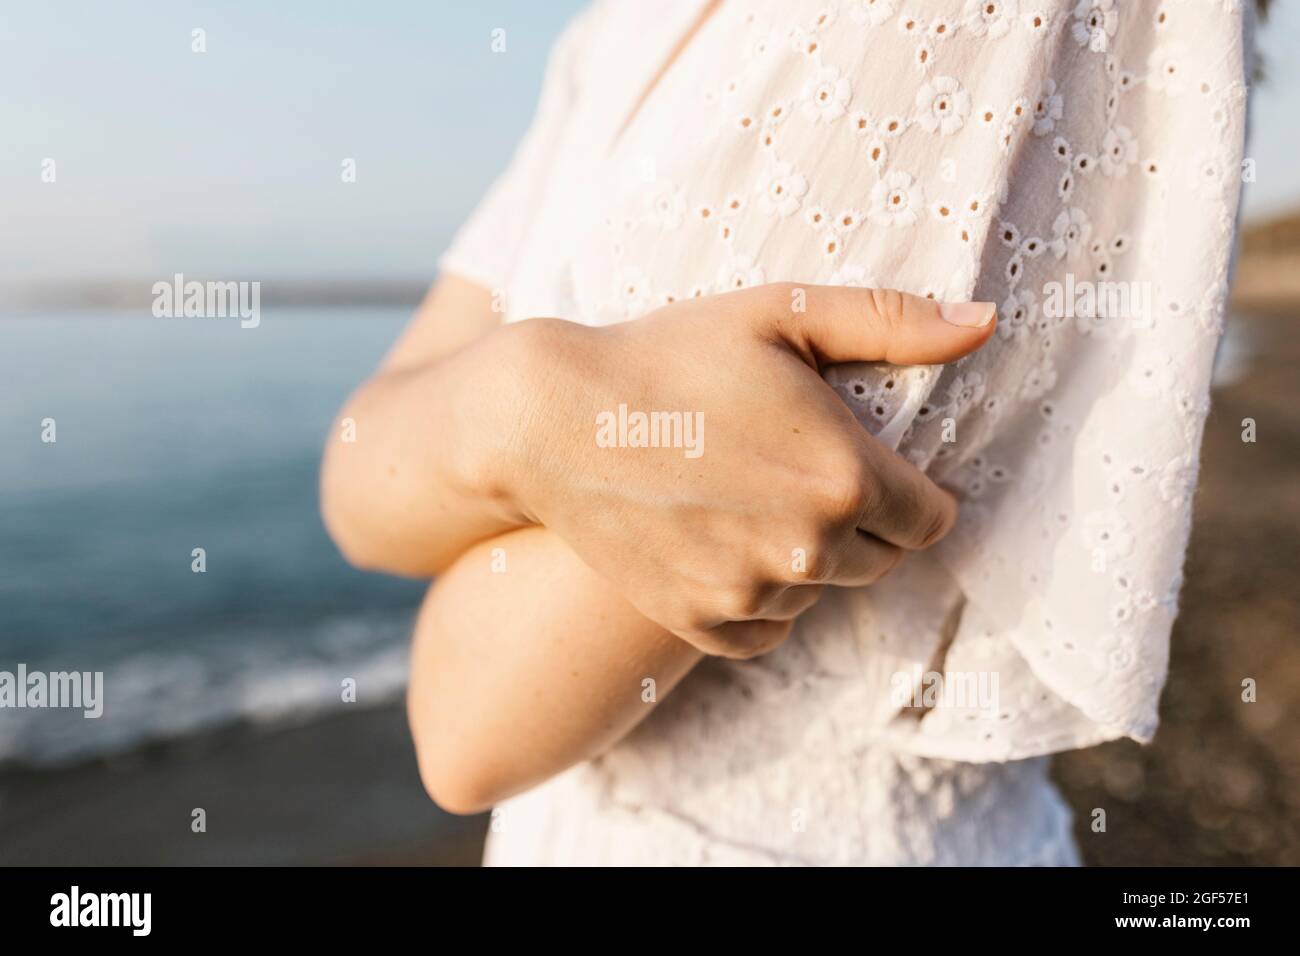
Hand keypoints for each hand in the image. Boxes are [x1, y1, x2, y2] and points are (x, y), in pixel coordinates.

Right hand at [495, 283, 994, 657]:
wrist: (549, 419)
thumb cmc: (668, 353)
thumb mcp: (781, 314)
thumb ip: (893, 322)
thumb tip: (987, 321)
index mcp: (844, 477)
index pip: (933, 519)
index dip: (915, 491)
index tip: (877, 465)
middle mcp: (806, 548)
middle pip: (884, 562)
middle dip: (868, 524)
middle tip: (812, 474)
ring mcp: (748, 593)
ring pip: (822, 593)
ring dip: (811, 558)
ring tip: (760, 499)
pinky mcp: (699, 621)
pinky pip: (769, 630)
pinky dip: (765, 598)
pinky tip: (731, 544)